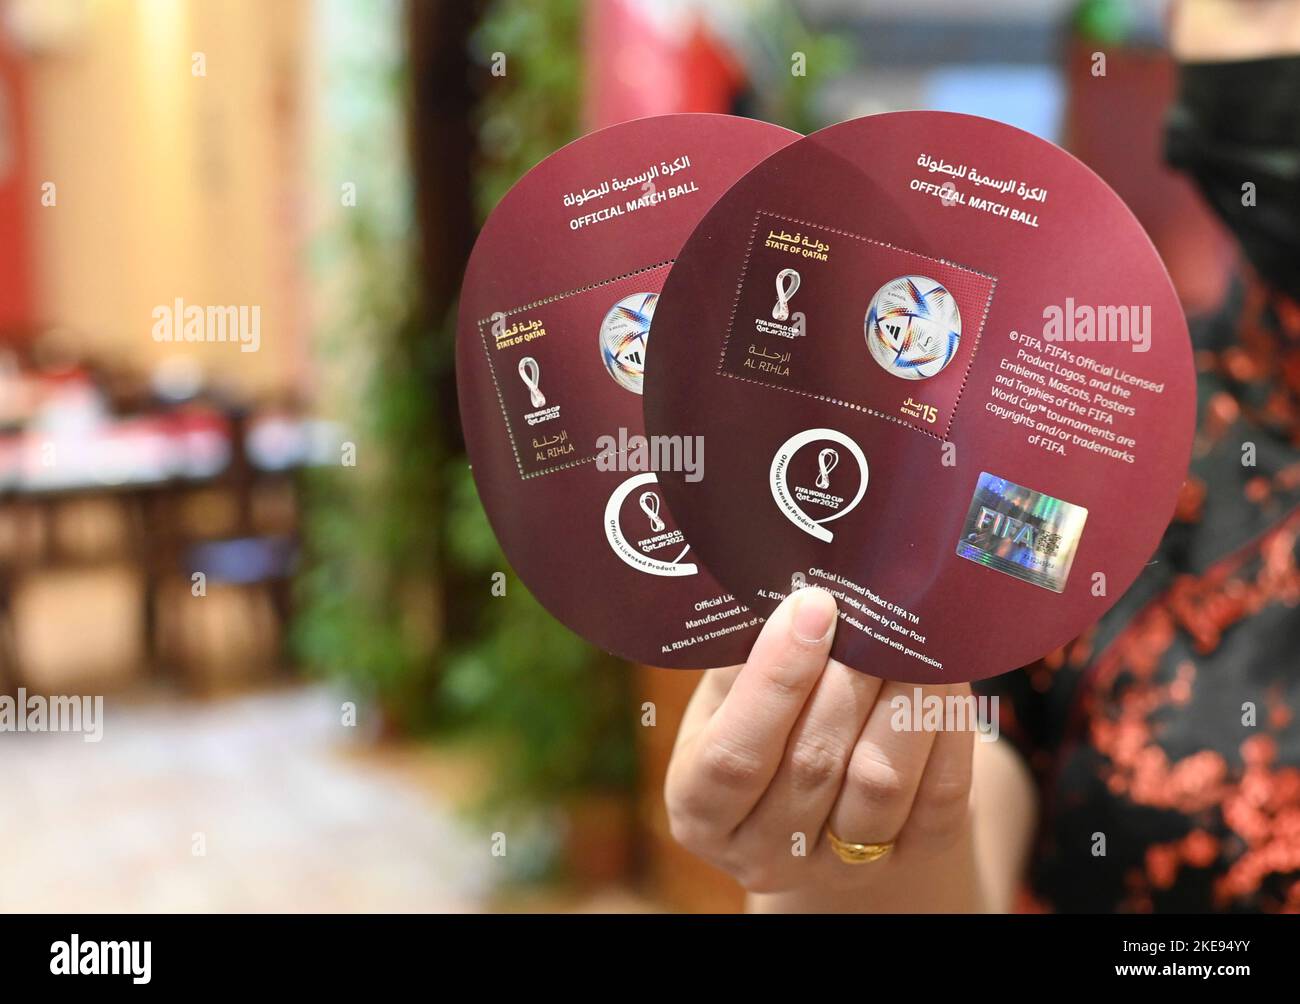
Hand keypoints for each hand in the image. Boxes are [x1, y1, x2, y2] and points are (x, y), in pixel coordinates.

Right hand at [664, 587, 977, 903]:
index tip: (812, 606)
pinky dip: (945, 727)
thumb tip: (791, 591)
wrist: (817, 794)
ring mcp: (839, 866)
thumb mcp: (727, 698)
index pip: (733, 757)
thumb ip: (745, 657)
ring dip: (901, 697)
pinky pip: (940, 796)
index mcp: (699, 810)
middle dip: (846, 677)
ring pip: (879, 783)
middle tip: (871, 609)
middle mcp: (764, 854)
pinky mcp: (910, 859)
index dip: (774, 682)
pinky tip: (942, 675)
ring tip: (910, 636)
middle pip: (811, 765)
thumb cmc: (762, 724)